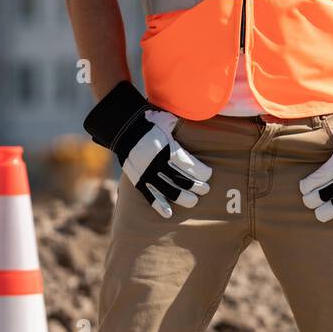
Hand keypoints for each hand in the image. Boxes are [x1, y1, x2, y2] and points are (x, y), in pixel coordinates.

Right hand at [82, 81, 211, 218]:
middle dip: (196, 186)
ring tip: (193, 201)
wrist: (124, 128)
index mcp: (167, 147)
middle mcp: (158, 162)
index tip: (208, 175)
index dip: (201, 172)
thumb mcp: (167, 121)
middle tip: (205, 190)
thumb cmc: (150, 123)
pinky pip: (149, 195)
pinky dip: (159, 205)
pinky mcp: (138, 179)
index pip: (189, 164)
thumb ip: (182, 126)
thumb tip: (200, 117)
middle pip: (181, 179)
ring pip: (168, 189)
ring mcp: (147, 172)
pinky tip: (168, 214)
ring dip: (182, 197)